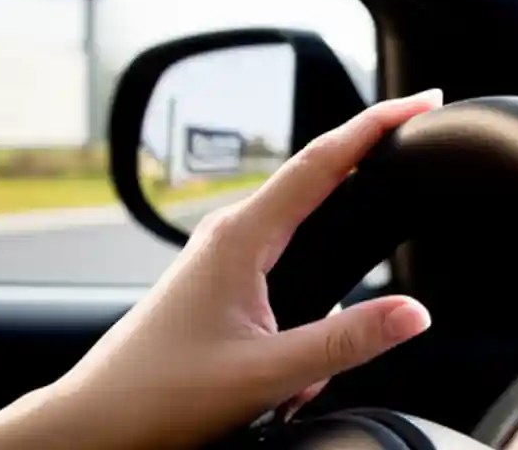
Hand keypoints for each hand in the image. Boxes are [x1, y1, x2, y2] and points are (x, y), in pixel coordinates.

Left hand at [0, 90, 443, 449]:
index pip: (323, 161)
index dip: (377, 124)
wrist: (96, 422)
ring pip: (306, 244)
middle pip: (319, 184)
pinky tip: (290, 375)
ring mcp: (224, 257)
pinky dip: (305, 315)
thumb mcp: (268, 372)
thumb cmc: (159, 393)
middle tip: (416, 149)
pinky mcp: (223, 284)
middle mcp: (231, 234)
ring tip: (311, 356)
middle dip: (366, 183)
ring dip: (328, 293)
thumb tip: (414, 314)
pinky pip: (287, 275)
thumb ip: (346, 341)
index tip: (421, 101)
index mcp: (241, 236)